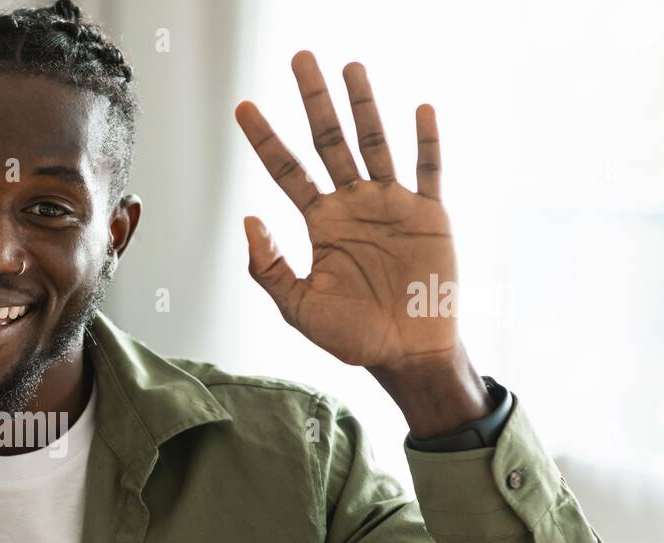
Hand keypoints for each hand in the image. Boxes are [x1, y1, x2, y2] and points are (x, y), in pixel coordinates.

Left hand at [234, 51, 459, 374]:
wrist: (405, 353)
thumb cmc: (352, 336)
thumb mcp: (297, 307)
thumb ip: (268, 267)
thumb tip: (248, 220)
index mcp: (321, 223)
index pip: (287, 170)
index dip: (265, 139)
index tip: (242, 107)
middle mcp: (354, 204)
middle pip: (329, 141)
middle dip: (314, 101)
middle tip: (300, 58)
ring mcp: (392, 205)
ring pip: (375, 143)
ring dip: (363, 105)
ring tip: (350, 67)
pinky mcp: (429, 215)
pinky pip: (428, 170)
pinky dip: (425, 140)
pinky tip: (419, 108)